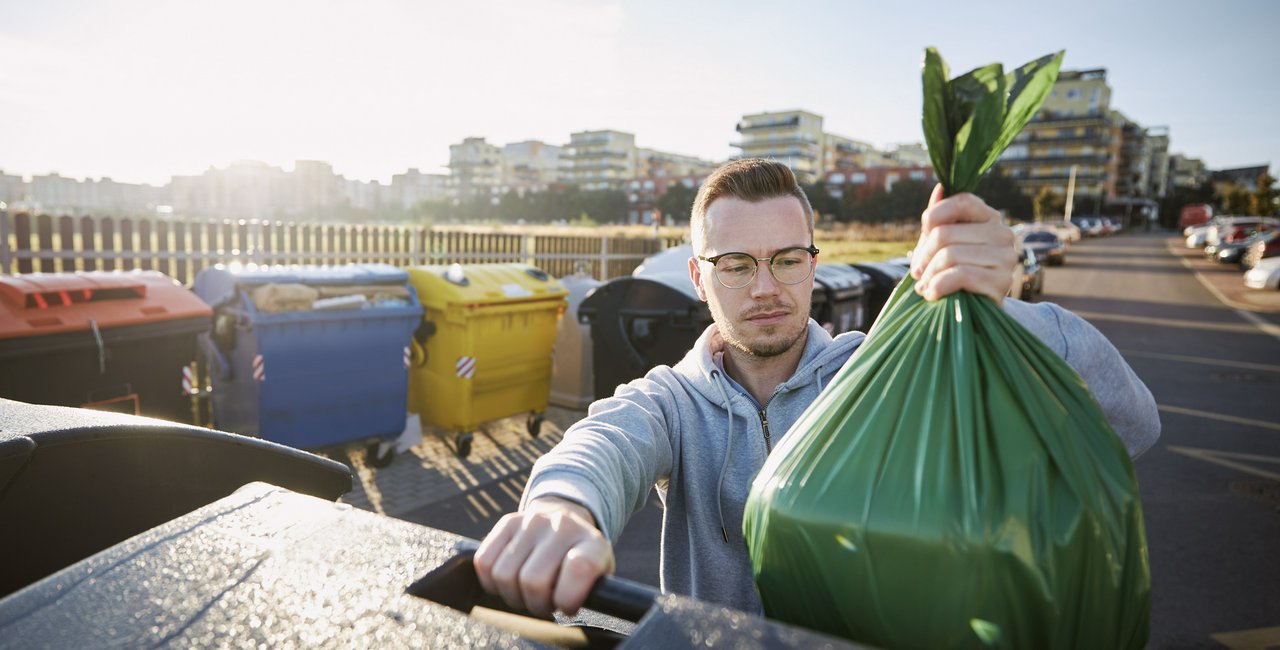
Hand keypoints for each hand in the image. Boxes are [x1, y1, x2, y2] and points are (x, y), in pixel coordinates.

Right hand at [473, 496, 614, 617]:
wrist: (566, 527)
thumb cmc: (580, 565)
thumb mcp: (597, 579)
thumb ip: (590, 593)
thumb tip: (567, 604)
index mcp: (592, 544)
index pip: (579, 568)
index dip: (567, 597)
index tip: (566, 605)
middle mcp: (563, 526)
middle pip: (533, 581)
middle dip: (536, 604)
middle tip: (545, 602)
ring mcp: (533, 521)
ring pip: (504, 575)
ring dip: (513, 595)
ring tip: (528, 592)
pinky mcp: (508, 522)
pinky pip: (484, 562)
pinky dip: (492, 582)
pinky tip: (511, 580)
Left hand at [910, 184, 1016, 305]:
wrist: (974, 312)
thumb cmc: (954, 273)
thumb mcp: (942, 244)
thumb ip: (939, 219)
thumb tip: (940, 188)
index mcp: (990, 217)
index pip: (961, 201)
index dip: (934, 216)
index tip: (923, 239)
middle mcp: (1003, 233)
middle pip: (945, 233)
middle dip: (923, 257)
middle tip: (918, 273)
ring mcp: (1006, 257)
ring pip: (950, 255)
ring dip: (929, 276)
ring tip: (924, 287)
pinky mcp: (1002, 282)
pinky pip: (959, 276)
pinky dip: (938, 286)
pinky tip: (932, 294)